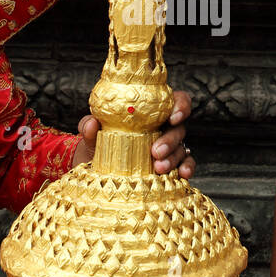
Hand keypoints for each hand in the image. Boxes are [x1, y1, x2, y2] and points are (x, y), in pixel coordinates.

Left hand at [73, 89, 194, 176]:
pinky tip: (182, 175)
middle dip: (170, 140)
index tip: (172, 117)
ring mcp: (169, 148)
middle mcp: (164, 128)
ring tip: (158, 168)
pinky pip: (185, 164)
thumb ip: (89, 125)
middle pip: (179, 128)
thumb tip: (91, 124)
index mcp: (151, 112)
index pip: (175, 101)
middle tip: (155, 152)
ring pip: (181, 148)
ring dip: (173, 158)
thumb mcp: (92, 134)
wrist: (95, 169)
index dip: (180, 106)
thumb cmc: (98, 143)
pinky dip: (187, 168)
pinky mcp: (171, 166)